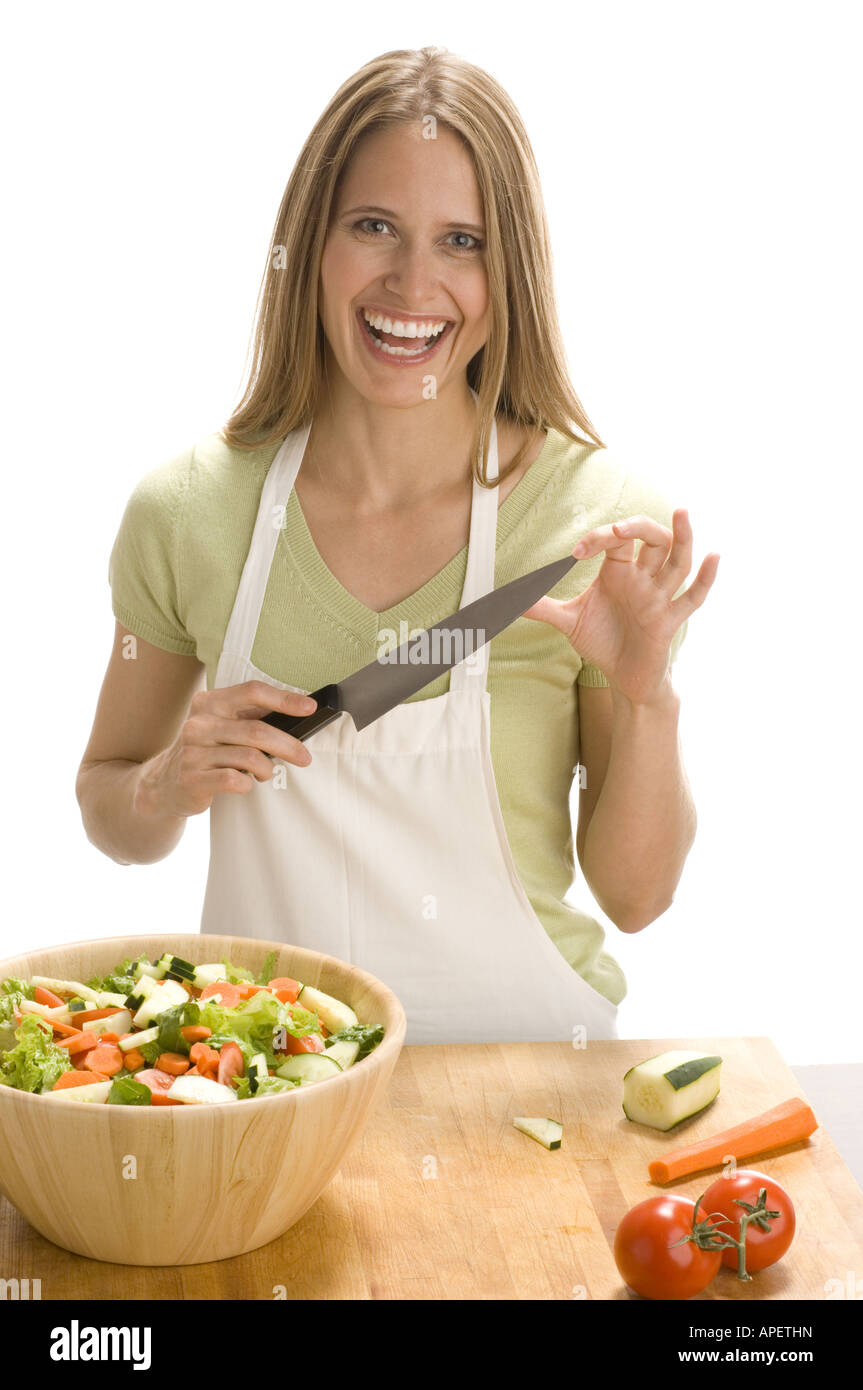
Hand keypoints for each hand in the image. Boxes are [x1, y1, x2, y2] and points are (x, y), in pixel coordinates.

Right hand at [135, 681, 317, 818]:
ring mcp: (193, 752)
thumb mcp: (220, 725)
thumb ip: (248, 717)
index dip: (284, 699)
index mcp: (209, 702)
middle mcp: (199, 723)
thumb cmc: (204, 751)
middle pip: (257, 730)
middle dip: (288, 745)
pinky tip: (245, 783)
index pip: (252, 691)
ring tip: (266, 773)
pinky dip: (248, 784)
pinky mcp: (192, 779)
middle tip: (305, 757)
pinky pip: (235, 780)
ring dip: (267, 769)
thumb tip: (296, 714)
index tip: (309, 708)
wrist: (163, 783)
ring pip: (250, 758)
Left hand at [523, 510, 718, 705]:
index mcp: (620, 571)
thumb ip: (541, 606)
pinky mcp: (670, 621)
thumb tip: (506, 599)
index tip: (575, 553)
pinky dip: (705, 578)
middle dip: (638, 528)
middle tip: (620, 528)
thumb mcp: (569, 620)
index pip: (617, 540)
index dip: (600, 537)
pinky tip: (714, 556)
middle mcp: (644, 578)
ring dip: (682, 537)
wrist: (623, 677)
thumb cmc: (603, 641)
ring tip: (682, 512)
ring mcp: (660, 597)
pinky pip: (693, 597)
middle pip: (653, 539)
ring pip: (677, 561)